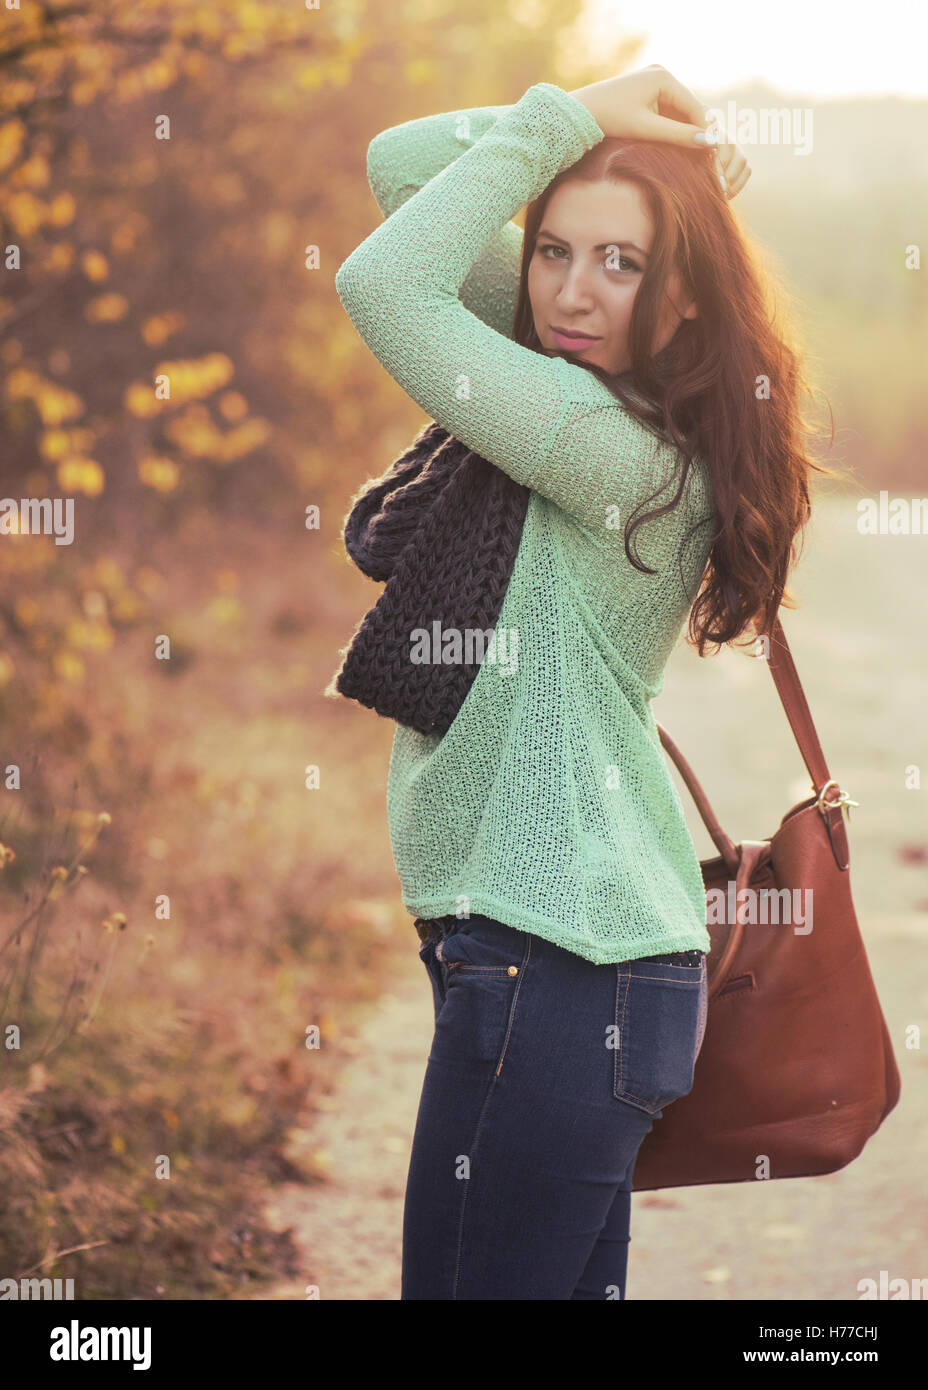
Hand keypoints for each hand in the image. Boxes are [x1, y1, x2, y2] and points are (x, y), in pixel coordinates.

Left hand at [568, 65, 750, 198]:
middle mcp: (662, 74)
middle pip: (689, 109)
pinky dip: (673, 129)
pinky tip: (676, 148)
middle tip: (707, 160)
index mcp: (664, 77)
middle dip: (697, 133)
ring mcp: (654, 82)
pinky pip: (667, 113)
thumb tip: (711, 143)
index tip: (713, 156)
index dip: (706, 132)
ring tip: (694, 158)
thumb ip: (678, 136)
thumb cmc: (609, 119)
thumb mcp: (646, 129)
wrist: (579, 113)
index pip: (695, 107)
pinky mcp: (647, 93)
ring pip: (679, 112)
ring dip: (686, 133)